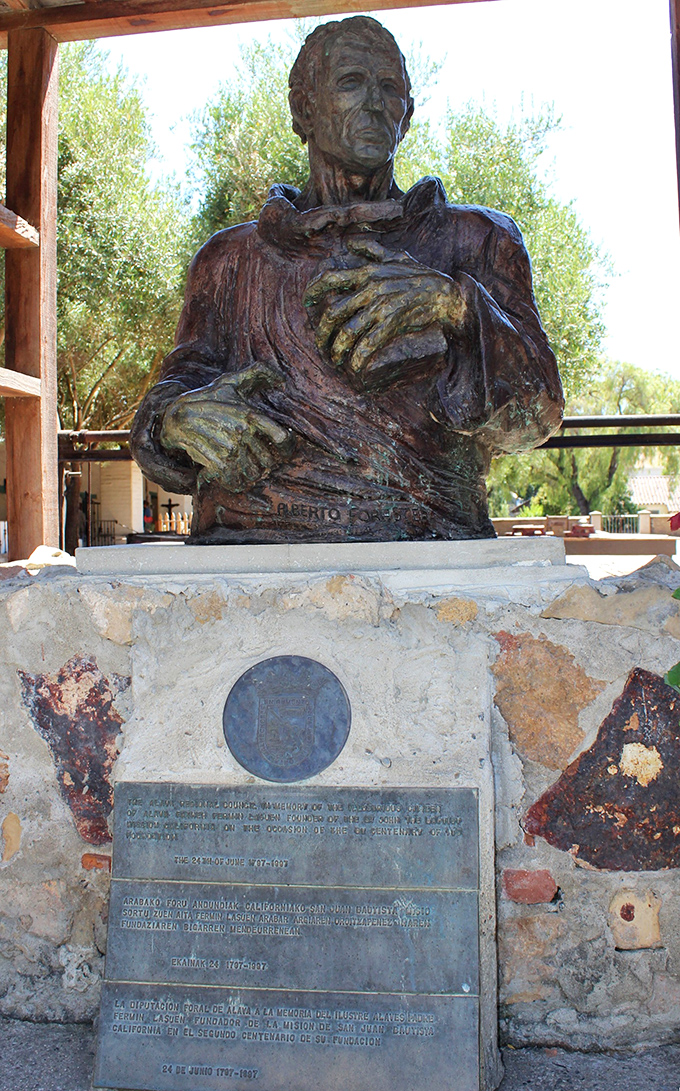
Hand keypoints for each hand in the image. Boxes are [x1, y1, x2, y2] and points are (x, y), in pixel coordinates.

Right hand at [160, 364, 293, 492]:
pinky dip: (235, 483)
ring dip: (250, 475)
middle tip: (256, 461)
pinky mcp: (217, 463)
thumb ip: (259, 374)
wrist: (177, 417)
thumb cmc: (209, 399)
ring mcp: (229, 448)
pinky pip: (236, 482)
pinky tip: (230, 475)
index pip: (283, 439)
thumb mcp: (232, 382)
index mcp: (250, 414)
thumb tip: (282, 380)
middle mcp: (242, 432)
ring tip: (243, 468)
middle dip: (265, 464)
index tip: (281, 450)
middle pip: (269, 462)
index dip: (286, 448)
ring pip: (253, 474)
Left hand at [304, 237, 467, 391]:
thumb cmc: (421, 275)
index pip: (330, 278)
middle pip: (333, 312)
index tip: (307, 303)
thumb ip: (372, 249)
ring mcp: (381, 306)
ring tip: (334, 359)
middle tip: (320, 345)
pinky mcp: (392, 323)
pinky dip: (357, 358)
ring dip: (336, 349)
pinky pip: (368, 344)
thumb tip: (352, 243)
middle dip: (321, 333)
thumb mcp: (395, 256)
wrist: (446, 293)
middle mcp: (370, 288)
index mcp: (367, 272)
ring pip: (347, 331)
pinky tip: (353, 367)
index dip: (313, 291)